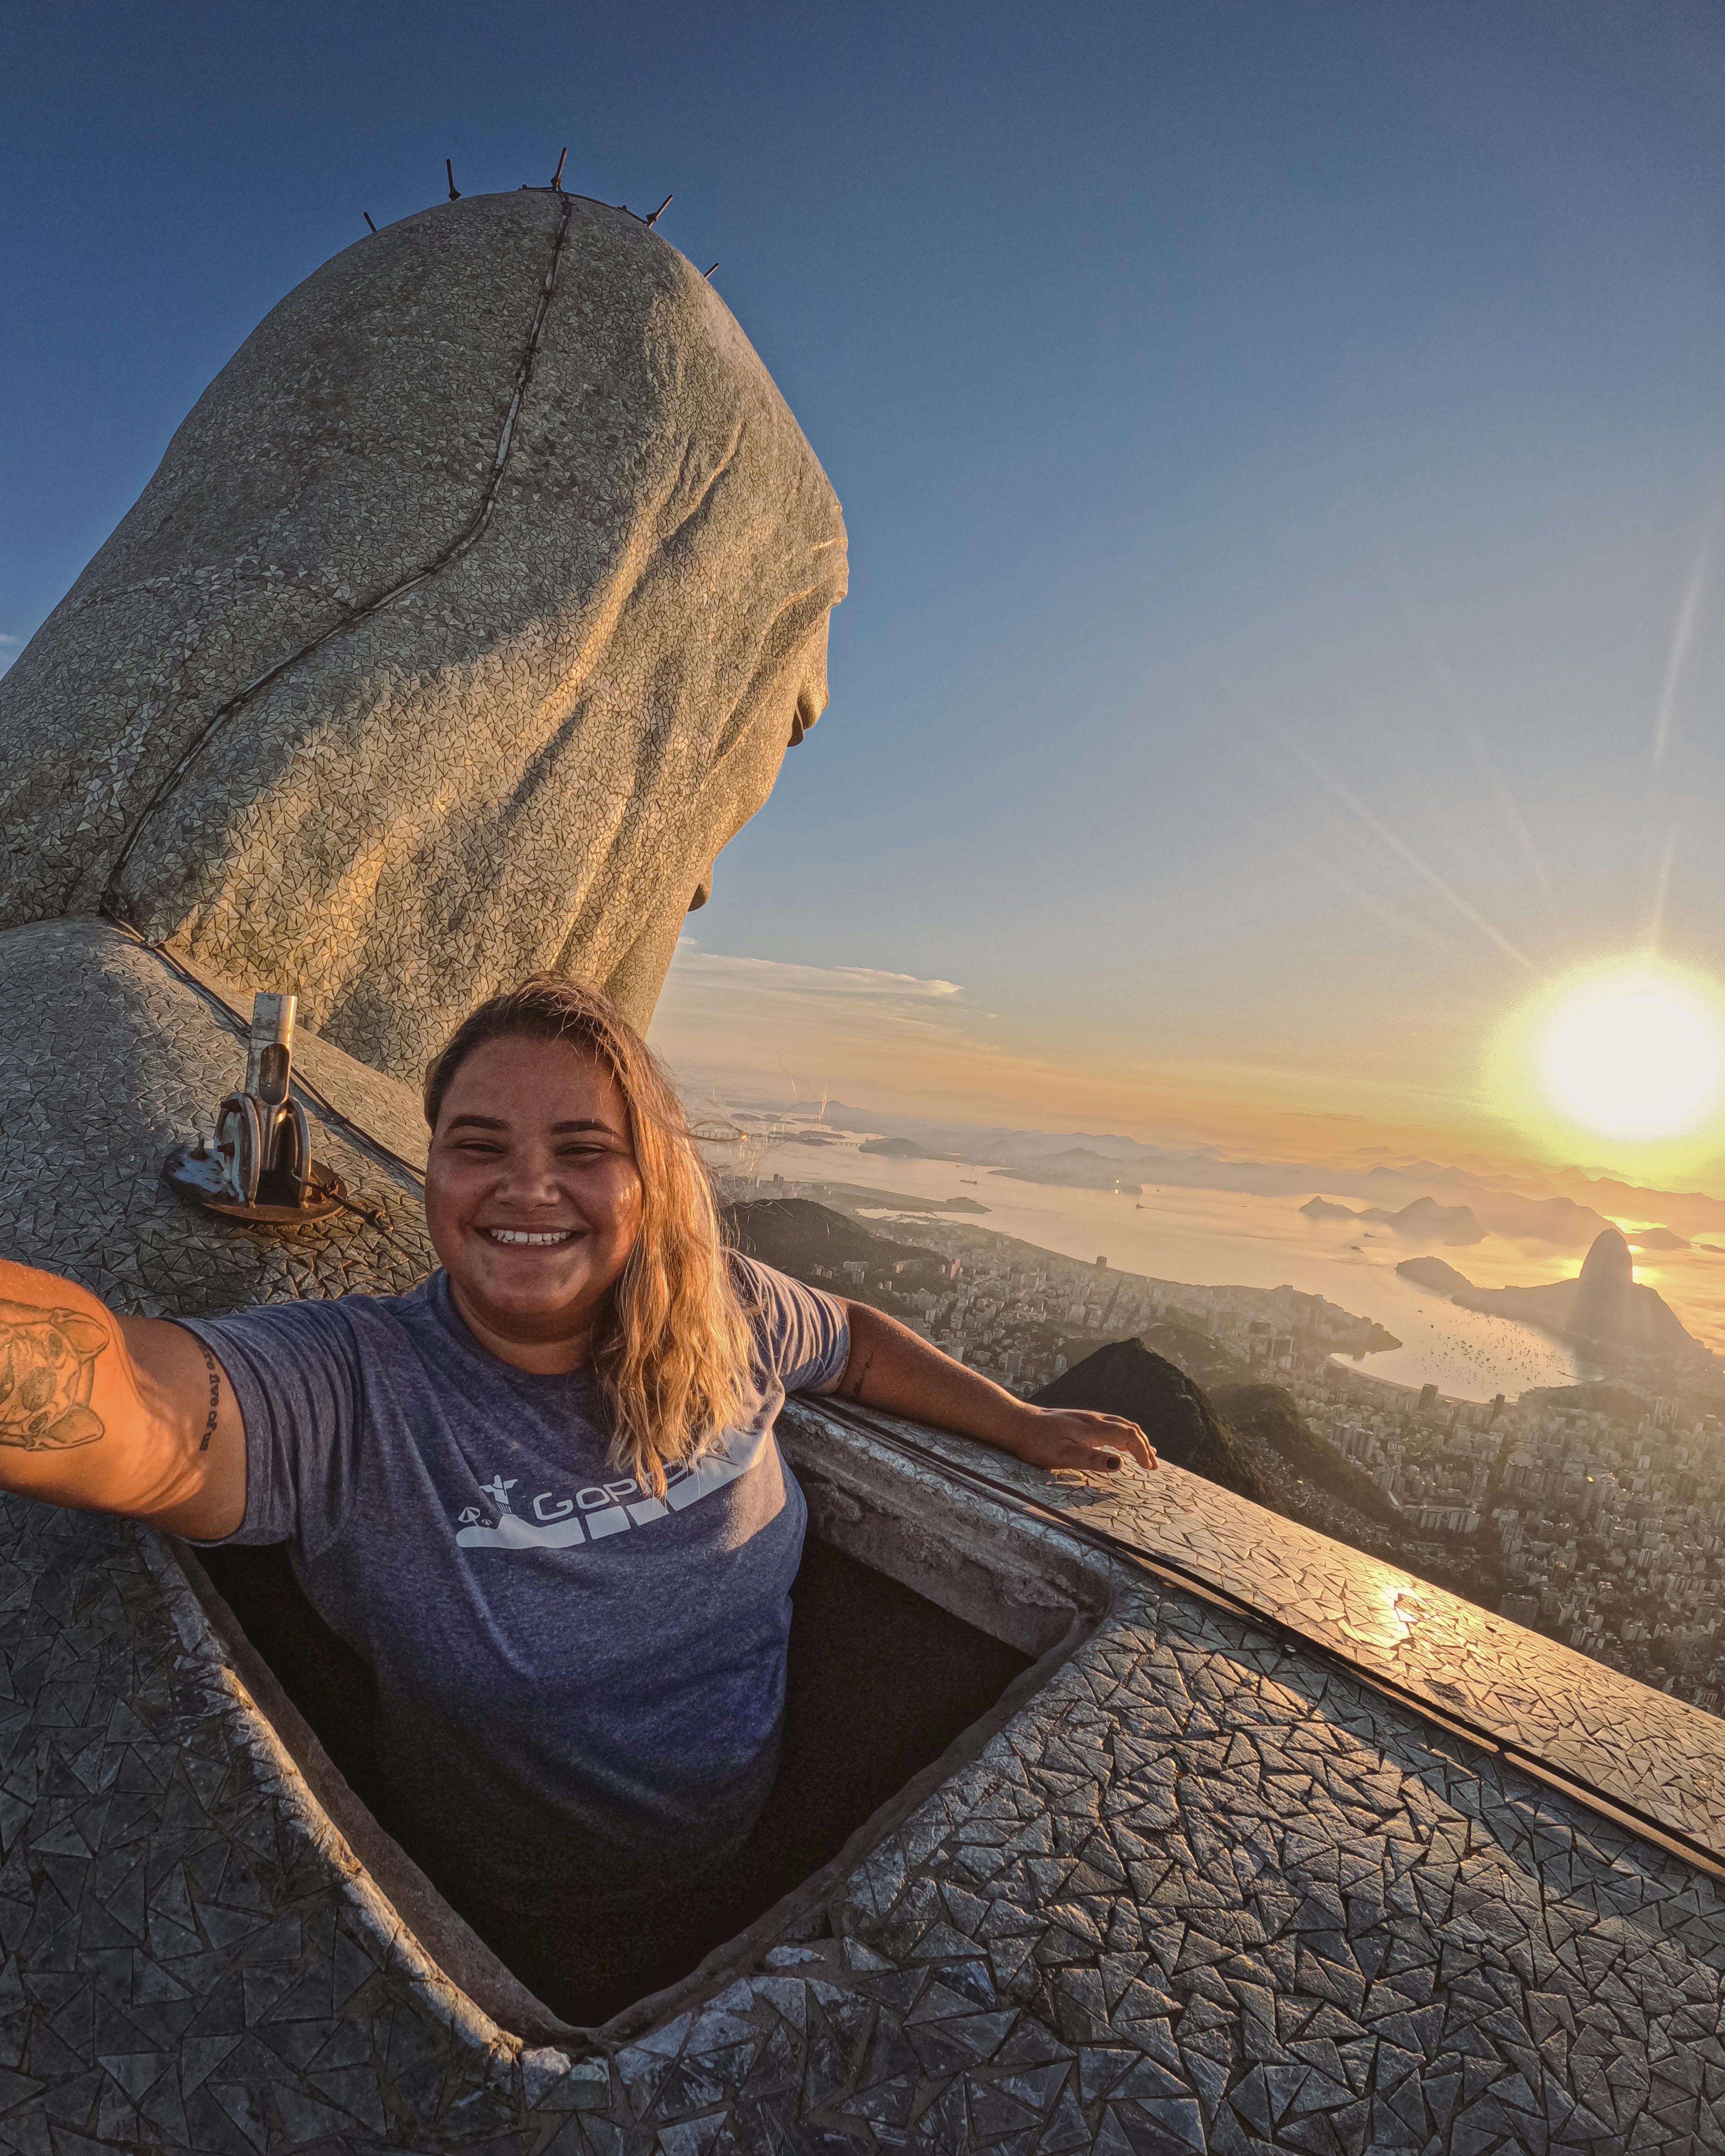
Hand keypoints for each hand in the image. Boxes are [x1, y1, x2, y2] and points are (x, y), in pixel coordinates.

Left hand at [999, 1405, 1156, 1475]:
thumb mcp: (1062, 1456)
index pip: (1129, 1436)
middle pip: (1128, 1428)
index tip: (1150, 1469)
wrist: (1015, 1423)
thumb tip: (1121, 1464)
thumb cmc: (1036, 1443)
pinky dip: (1122, 1435)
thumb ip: (1092, 1460)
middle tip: (1153, 1465)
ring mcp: (1085, 1418)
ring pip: (1119, 1424)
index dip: (1143, 1452)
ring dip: (1135, 1439)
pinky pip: (1108, 1425)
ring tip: (1145, 1454)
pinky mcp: (1077, 1420)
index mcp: (1093, 1429)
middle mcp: (1093, 1419)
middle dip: (1144, 1446)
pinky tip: (1118, 1444)